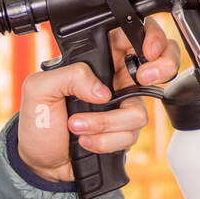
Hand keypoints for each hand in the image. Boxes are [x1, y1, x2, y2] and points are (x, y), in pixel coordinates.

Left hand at [16, 16, 182, 182]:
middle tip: (142, 79)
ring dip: (104, 123)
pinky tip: (85, 141)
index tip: (146, 53)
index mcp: (97, 59)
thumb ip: (69, 76)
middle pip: (161, 63)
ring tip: (76, 125)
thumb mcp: (38, 89)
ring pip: (139, 110)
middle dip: (162, 67)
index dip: (150, 37)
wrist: (40, 162)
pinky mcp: (124, 132)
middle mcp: (115, 80)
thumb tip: (103, 90)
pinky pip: (130, 135)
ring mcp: (123, 107)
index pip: (132, 35)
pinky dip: (104, 140)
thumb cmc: (37, 122)